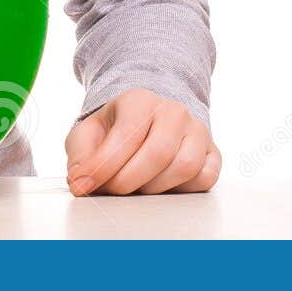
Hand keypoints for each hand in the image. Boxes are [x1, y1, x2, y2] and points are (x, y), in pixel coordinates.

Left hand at [65, 87, 220, 194]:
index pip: (126, 134)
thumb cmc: (115, 131)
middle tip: (112, 190)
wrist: (145, 123)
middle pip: (157, 153)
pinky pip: (205, 178)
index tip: (85, 184)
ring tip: (136, 187)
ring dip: (155, 187)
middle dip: (128, 181)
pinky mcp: (212, 153)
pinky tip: (162, 186)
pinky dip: (183, 190)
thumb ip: (79, 156)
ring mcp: (197, 130)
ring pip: (184, 167)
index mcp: (140, 100)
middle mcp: (173, 111)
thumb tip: (79, 182)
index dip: (104, 165)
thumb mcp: (87, 135)